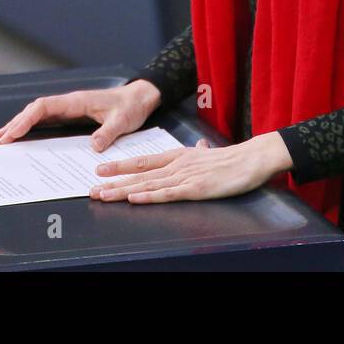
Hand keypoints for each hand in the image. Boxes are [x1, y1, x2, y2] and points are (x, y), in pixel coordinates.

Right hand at [0, 80, 161, 151]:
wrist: (140, 98)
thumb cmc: (131, 106)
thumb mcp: (122, 121)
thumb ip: (107, 133)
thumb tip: (93, 147)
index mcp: (77, 101)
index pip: (44, 107)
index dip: (27, 119)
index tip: (14, 132)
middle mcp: (70, 103)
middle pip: (36, 110)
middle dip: (18, 123)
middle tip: (2, 140)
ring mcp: (70, 108)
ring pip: (39, 114)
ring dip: (22, 124)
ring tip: (4, 137)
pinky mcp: (74, 115)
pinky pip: (49, 119)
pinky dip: (34, 126)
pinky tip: (25, 135)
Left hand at [89, 132, 293, 204]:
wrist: (251, 158)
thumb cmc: (231, 159)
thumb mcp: (210, 153)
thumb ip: (199, 152)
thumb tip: (199, 146)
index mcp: (177, 156)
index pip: (142, 161)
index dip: (120, 166)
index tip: (100, 170)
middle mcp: (176, 165)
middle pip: (139, 174)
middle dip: (113, 182)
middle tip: (91, 188)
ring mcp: (184, 176)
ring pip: (147, 184)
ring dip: (124, 191)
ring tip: (104, 195)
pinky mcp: (195, 188)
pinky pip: (168, 193)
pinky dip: (149, 195)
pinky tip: (135, 197)